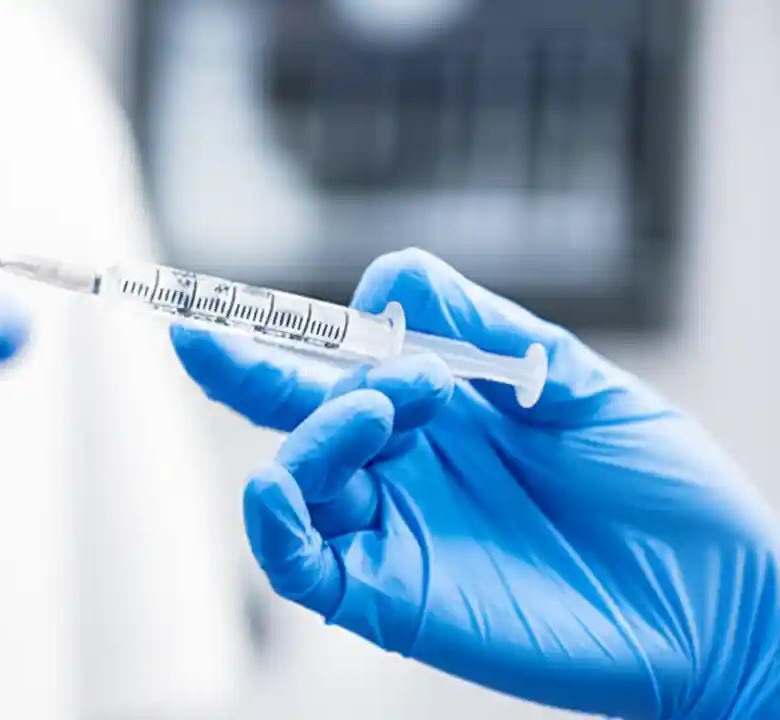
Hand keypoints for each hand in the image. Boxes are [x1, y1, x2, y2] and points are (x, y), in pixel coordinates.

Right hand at [171, 249, 779, 718]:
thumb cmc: (662, 490)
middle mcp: (404, 467)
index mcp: (441, 410)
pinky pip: (301, 564)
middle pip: (293, 414)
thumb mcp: (574, 381)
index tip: (227, 294)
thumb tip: (386, 281)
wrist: (721, 600)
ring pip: (295, 481)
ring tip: (380, 405)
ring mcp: (393, 531)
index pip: (340, 362)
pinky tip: (284, 484)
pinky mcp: (392, 595)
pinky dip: (273, 522)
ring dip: (314, 431)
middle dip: (239, 368)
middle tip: (196, 328)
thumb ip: (478, 327)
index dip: (278, 330)